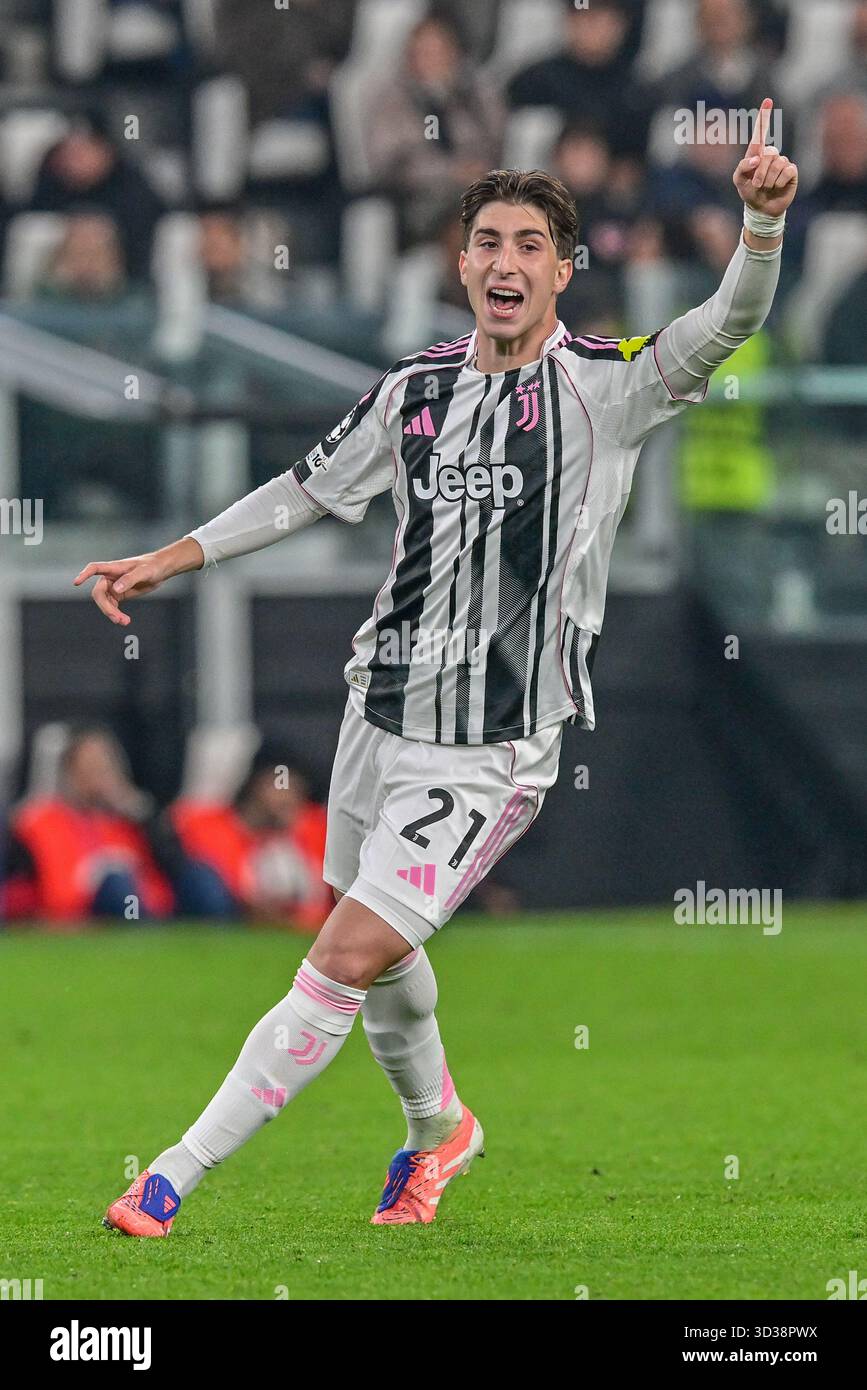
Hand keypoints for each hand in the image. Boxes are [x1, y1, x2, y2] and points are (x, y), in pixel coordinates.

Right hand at [73, 536, 203, 625]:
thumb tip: (116, 589)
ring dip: (112, 613)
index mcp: (114, 568)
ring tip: (125, 622)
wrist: (160, 570)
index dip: (84, 574)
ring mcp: (114, 587)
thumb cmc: (152, 566)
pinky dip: (116, 614)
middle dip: (106, 607)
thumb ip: (130, 579)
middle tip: (118, 619)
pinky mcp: (119, 595)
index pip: (95, 568)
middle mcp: (110, 577)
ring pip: (105, 603)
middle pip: (99, 593)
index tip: (76, 583)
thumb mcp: (144, 572)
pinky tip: (125, 621)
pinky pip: (112, 606)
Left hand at [733, 97, 798, 217]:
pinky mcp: (791, 171)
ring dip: (769, 180)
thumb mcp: (739, 180)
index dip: (764, 116)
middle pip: (768, 154)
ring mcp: (782, 162)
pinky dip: (779, 182)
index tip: (768, 100)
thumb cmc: (749, 192)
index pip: (760, 132)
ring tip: (767, 188)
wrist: (761, 208)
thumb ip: (742, 167)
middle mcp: (771, 154)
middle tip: (757, 185)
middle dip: (760, 173)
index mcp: (757, 153)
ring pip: (777, 164)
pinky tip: (778, 187)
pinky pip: (787, 171)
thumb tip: (757, 158)